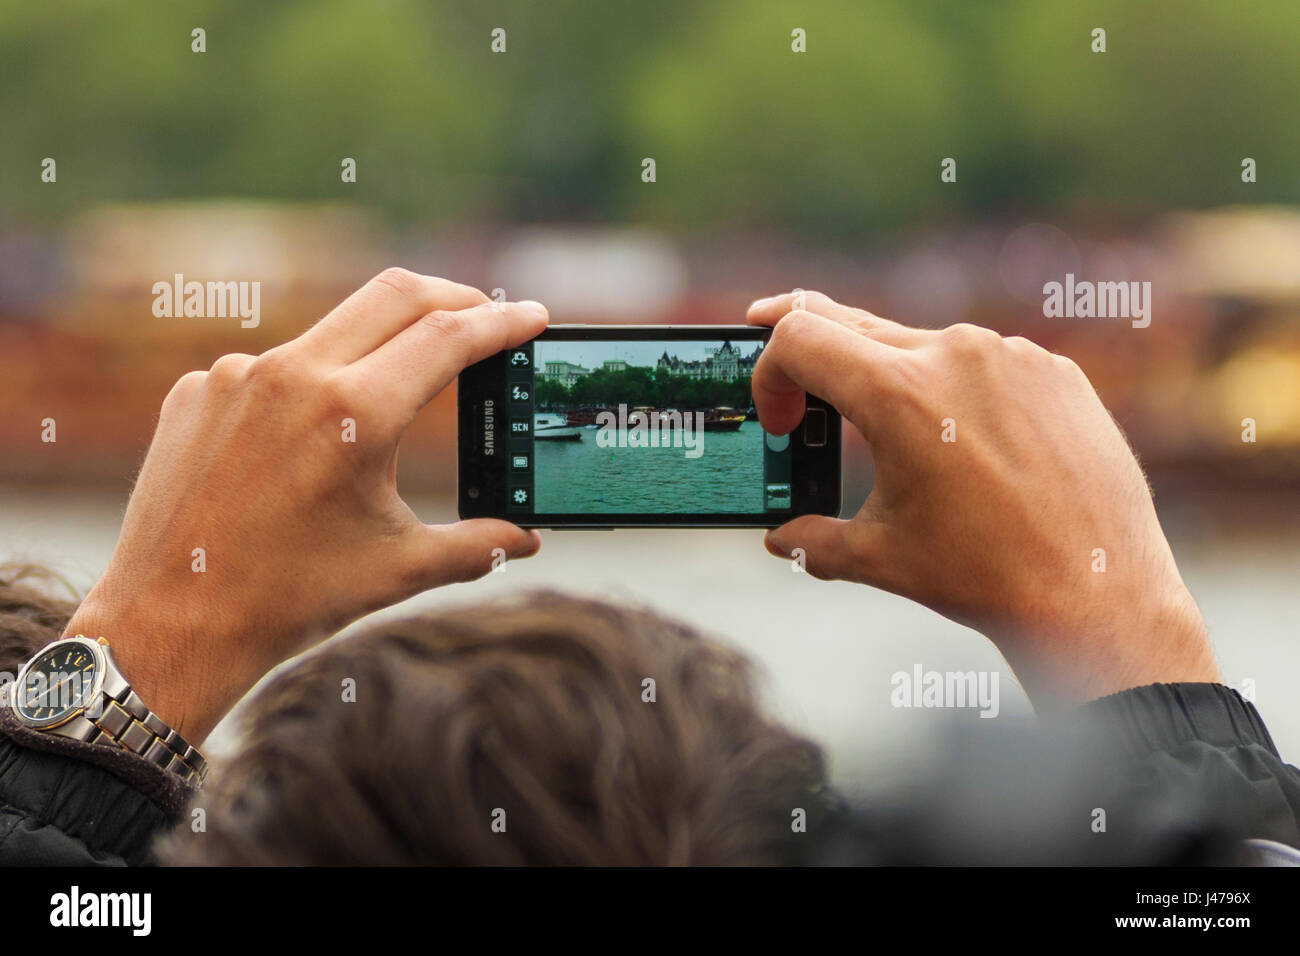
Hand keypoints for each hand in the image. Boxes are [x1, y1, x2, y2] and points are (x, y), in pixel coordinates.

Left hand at [64, 269, 547, 741]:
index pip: (448, 337)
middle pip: (397, 295)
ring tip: (399, 389)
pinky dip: (310, 384)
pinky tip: (310, 438)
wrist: (169, 626)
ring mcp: (236, 376)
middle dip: (454, 297)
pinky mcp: (198, 390)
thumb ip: (479, 545)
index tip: (532, 317)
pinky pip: (272, 366)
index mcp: (353, 415)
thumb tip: (528, 537)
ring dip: (379, 345)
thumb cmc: (287, 600)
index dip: (502, 323)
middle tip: (486, 316)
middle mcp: (293, 376)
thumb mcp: (399, 569)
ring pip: (332, 330)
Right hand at [747, 291, 1217, 708]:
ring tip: (898, 442)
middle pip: (851, 324)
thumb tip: (780, 540)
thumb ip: (810, 541)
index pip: (800, 336)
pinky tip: (966, 446)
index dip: (768, 372)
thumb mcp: (879, 557)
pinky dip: (956, 391)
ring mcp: (1013, 356)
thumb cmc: (987, 577)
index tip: (780, 419)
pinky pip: (985, 363)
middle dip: (808, 353)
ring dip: (889, 379)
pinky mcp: (1056, 371)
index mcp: (900, 395)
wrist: (1098, 597)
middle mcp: (956, 354)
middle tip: (782, 364)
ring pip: (921, 345)